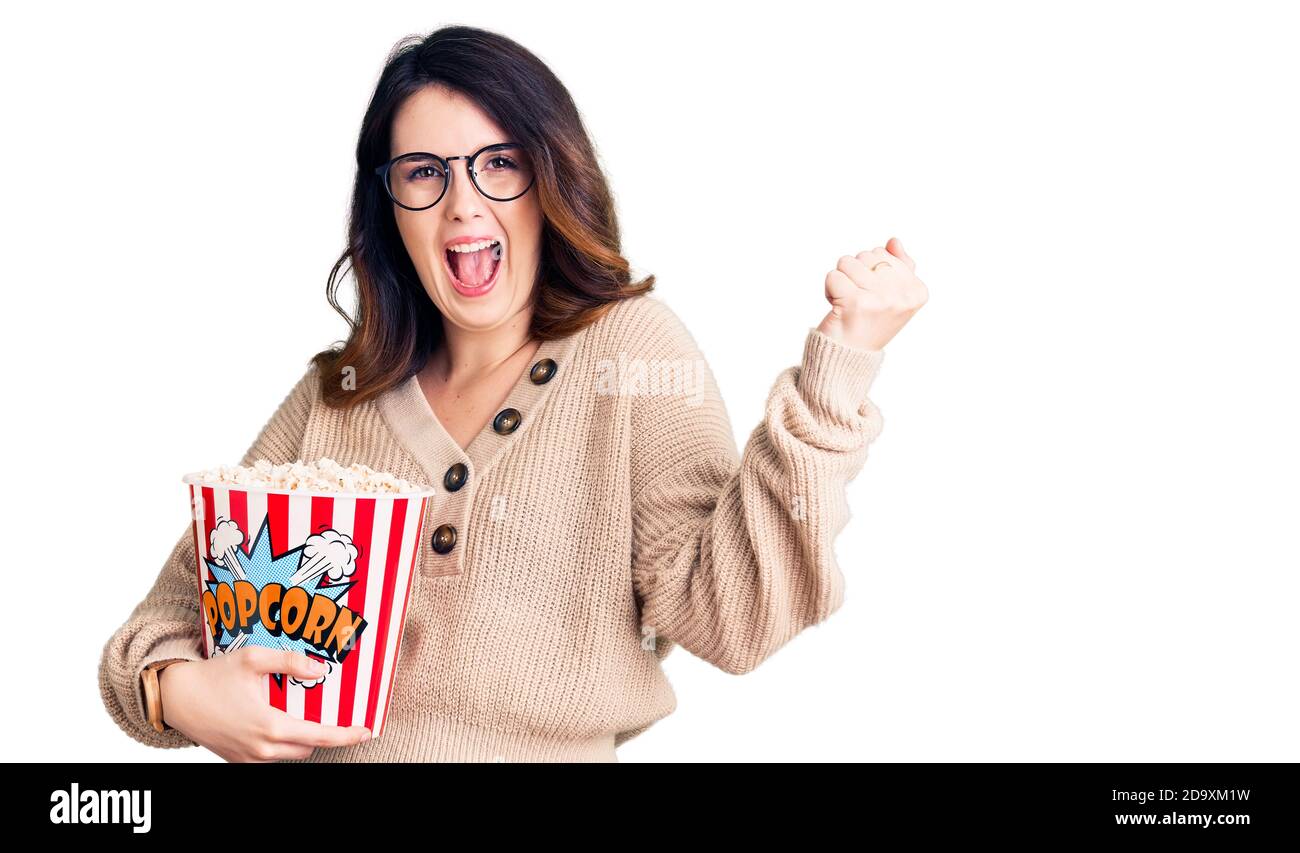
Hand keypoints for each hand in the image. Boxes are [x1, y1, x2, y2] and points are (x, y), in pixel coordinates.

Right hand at [159, 646, 372, 761]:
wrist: (176, 699)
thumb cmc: (213, 677)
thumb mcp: (252, 659)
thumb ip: (289, 661)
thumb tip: (320, 669)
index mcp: (270, 726)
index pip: (320, 737)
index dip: (346, 736)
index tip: (366, 731)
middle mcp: (261, 749)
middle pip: (308, 748)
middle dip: (324, 734)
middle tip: (334, 714)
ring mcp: (248, 758)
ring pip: (290, 756)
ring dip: (302, 740)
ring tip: (306, 716)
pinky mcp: (238, 760)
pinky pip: (271, 758)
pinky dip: (282, 744)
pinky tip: (281, 722)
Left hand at [815, 236, 927, 351]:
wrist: (849, 357)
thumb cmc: (869, 324)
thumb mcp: (893, 297)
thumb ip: (899, 267)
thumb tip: (894, 241)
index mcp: (917, 291)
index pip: (884, 253)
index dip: (870, 271)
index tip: (873, 297)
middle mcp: (903, 295)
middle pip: (866, 255)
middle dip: (855, 274)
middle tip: (859, 301)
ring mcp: (881, 299)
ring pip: (847, 262)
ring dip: (841, 281)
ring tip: (848, 303)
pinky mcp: (856, 303)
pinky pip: (833, 275)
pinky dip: (829, 290)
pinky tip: (837, 307)